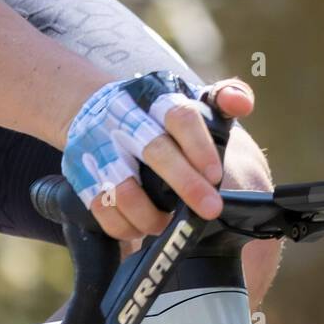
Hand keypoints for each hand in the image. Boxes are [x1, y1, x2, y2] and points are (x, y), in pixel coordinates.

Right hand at [87, 75, 253, 244]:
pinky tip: (140, 227)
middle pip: (155, 150)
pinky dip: (124, 226)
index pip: (179, 116)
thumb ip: (221, 98)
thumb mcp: (186, 95)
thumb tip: (242, 104)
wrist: (92, 106)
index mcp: (155, 99)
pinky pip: (101, 209)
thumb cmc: (153, 111)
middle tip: (210, 209)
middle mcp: (124, 119)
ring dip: (150, 214)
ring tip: (167, 224)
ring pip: (123, 187)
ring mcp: (99, 146)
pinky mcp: (80, 172)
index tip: (215, 175)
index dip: (199, 146)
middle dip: (185, 183)